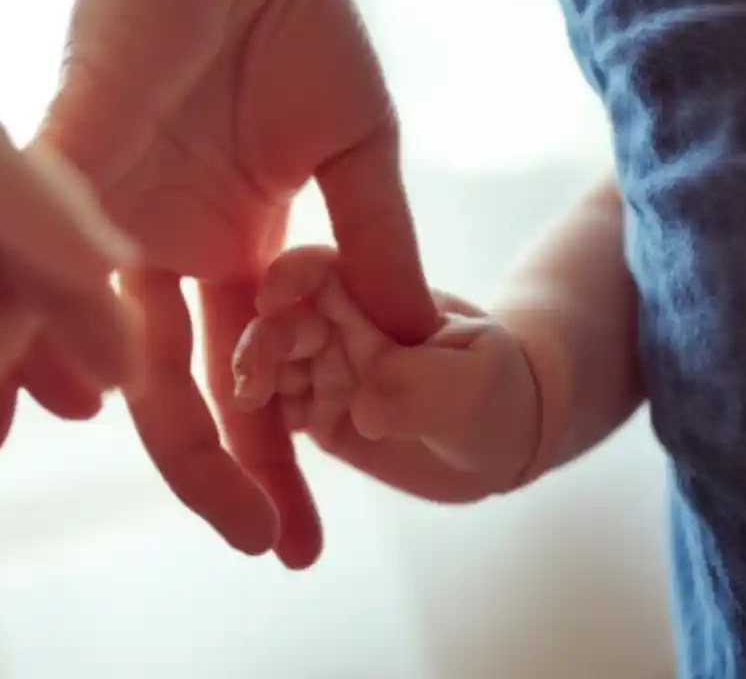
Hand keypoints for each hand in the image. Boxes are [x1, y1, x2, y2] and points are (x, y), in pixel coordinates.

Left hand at [0, 0, 440, 566]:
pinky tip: (42, 391)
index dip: (275, 458)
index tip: (298, 538)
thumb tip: (415, 349)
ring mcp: (108, 205)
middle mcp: (159, 245)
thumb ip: (376, 250)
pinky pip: (34, 241)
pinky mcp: (67, 146)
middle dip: (207, 464)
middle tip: (253, 540)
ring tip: (31, 476)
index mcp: (231, 251)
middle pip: (165, 379)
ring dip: (59, 401)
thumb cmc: (297, 23)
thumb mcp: (357, 155)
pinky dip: (35, 315)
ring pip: (71, 327)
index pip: (249, 378)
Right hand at [236, 246, 541, 503]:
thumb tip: (360, 407)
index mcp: (368, 293)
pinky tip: (256, 476)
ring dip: (246, 404)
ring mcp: (315, 371)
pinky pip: (267, 430)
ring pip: (260, 379)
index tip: (272, 302)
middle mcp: (331, 326)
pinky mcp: (308, 414)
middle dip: (256, 351)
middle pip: (274, 326)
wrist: (499, 438)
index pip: (317, 270)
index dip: (287, 277)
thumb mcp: (476, 382)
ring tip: (250, 429)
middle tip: (251, 390)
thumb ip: (420, 384)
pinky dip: (254, 450)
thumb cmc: (496, 388)